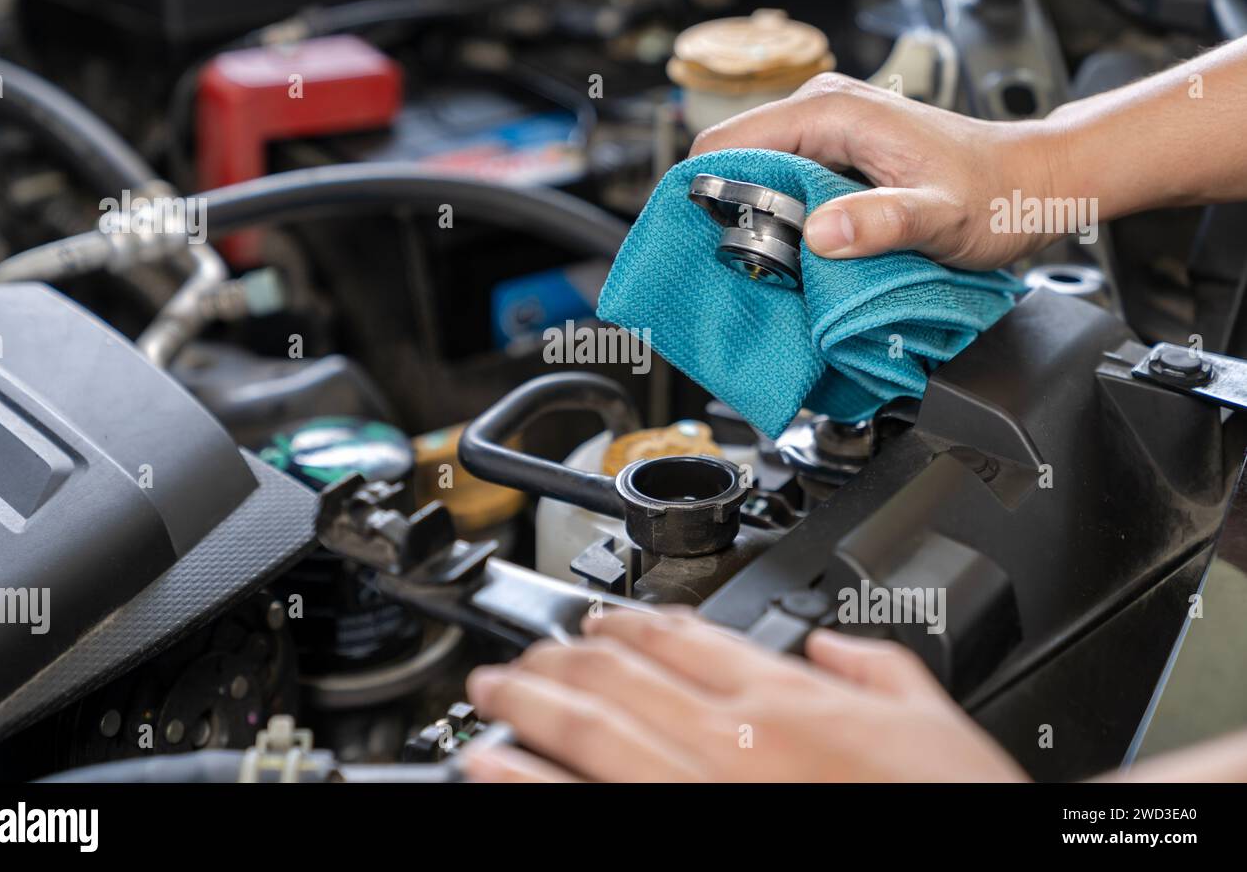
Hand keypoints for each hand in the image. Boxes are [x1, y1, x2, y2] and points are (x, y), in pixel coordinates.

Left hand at [459, 609, 1026, 781]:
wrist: (979, 861)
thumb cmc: (949, 801)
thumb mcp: (926, 709)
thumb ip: (870, 662)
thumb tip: (832, 641)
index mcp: (785, 695)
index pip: (684, 636)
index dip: (628, 622)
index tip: (597, 621)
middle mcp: (731, 737)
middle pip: (618, 677)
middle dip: (554, 662)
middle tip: (511, 658)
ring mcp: (700, 791)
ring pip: (592, 733)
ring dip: (530, 707)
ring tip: (490, 699)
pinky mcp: (683, 836)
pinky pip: (595, 801)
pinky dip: (540, 780)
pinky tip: (499, 769)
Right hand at [689, 72, 1066, 269]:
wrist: (1034, 181)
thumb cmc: (997, 193)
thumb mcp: (942, 218)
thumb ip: (882, 223)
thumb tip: (820, 234)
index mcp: (832, 112)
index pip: (726, 142)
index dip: (711, 195)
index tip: (722, 245)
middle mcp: (822, 110)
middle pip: (733, 159)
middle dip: (731, 213)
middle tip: (757, 265)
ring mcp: (827, 130)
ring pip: (756, 174)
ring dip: (756, 220)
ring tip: (780, 263)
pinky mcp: (835, 152)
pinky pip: (784, 182)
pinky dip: (781, 218)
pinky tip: (802, 251)